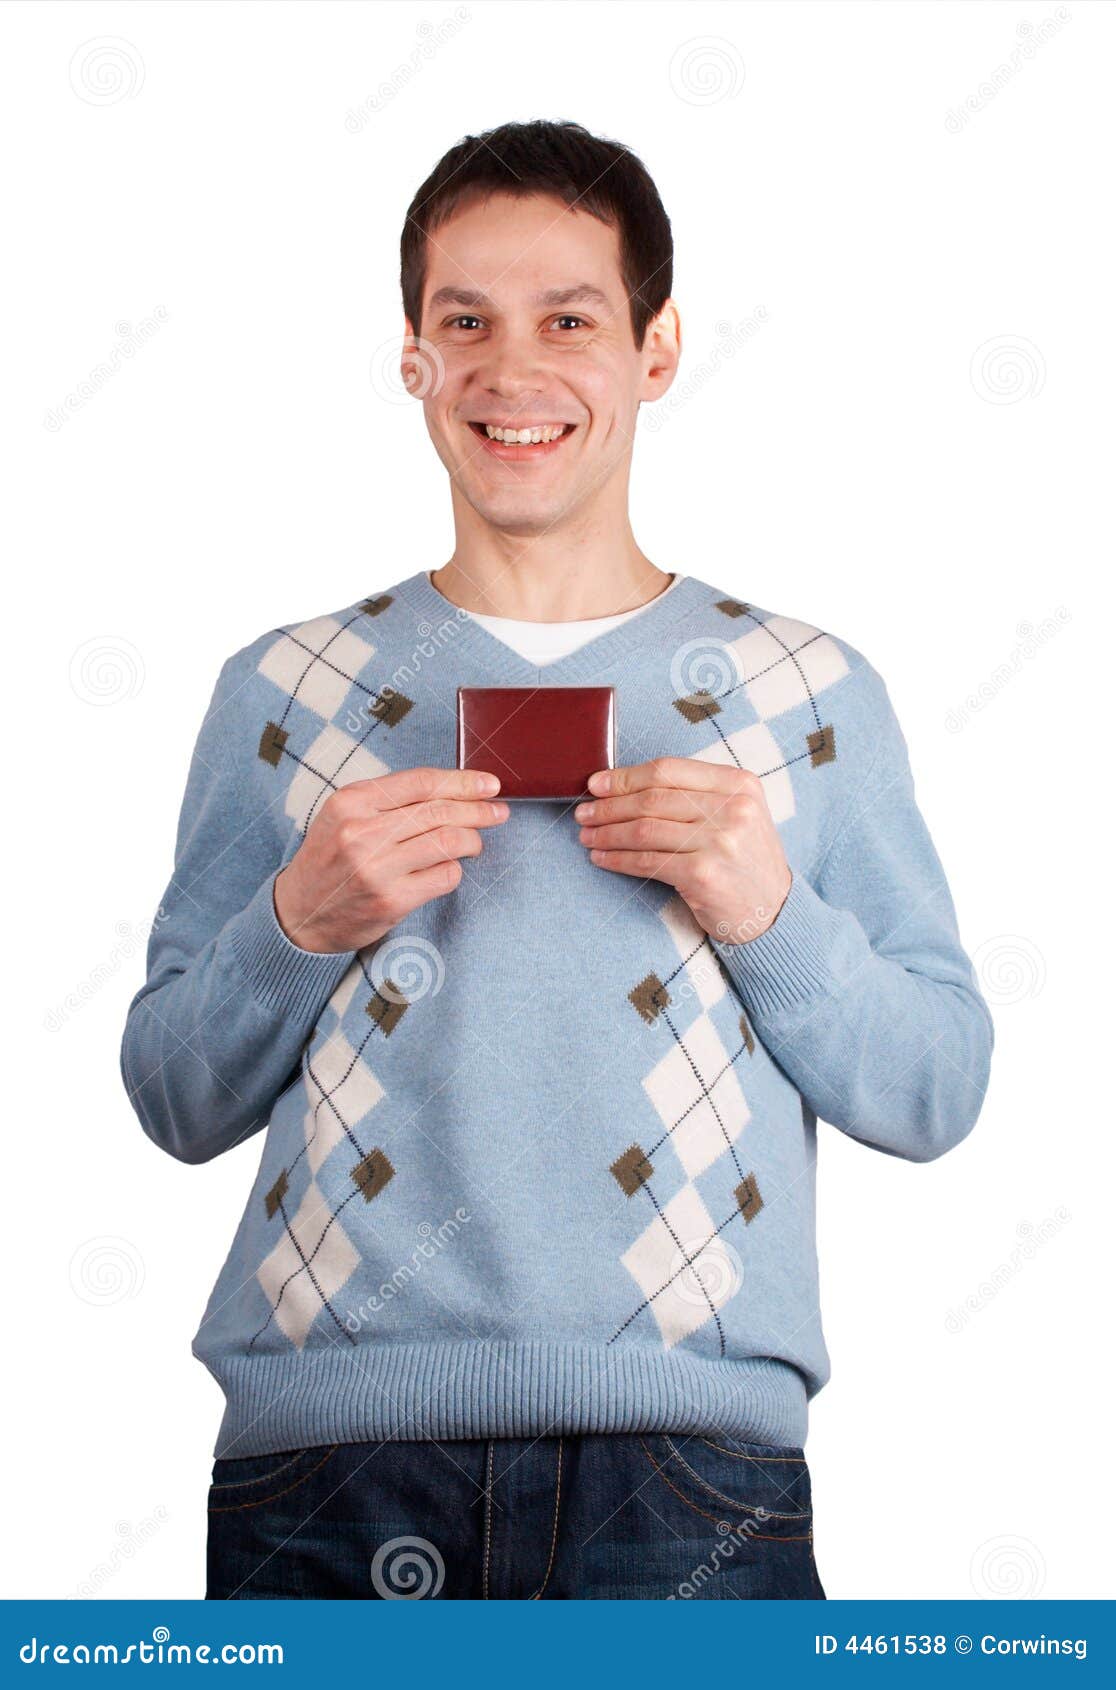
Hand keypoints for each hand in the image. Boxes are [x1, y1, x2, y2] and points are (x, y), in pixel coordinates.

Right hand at [274, 767, 508, 952]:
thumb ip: (390, 800)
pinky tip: (449, 868)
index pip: (421, 782)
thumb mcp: (345, 815)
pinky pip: (444, 877)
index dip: (462, 781)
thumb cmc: (330, 858)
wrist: (299, 912)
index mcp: (351, 801)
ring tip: (475, 841)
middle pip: (440, 811)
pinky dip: (455, 869)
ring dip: (473, 840)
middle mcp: (362, 832)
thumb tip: (453, 790)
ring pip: (449, 842)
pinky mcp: (391, 900)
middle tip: (498, 811)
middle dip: (479, 809)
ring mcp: (377, 868)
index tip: (488, 784)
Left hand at [573, 757, 790, 943]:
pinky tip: (602, 859)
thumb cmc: (742, 861)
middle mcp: (733, 807)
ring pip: (645, 829)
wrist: (772, 911)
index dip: (626, 776)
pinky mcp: (704, 874)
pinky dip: (618, 859)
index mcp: (739, 783)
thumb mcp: (735, 815)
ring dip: (608, 833)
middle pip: (653, 798)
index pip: (669, 770)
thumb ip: (694, 795)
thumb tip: (624, 785)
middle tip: (584, 813)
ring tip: (587, 836)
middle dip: (609, 805)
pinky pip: (647, 861)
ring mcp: (720, 840)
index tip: (596, 784)